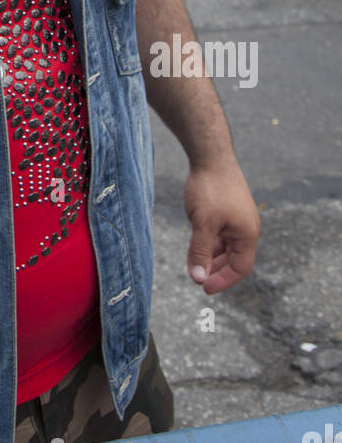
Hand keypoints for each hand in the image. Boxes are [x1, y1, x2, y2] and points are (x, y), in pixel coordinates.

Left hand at [183, 162, 260, 294]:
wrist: (210, 154)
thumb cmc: (210, 188)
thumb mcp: (203, 224)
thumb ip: (200, 252)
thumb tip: (197, 279)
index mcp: (248, 234)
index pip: (241, 268)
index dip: (223, 280)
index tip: (204, 288)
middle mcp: (246, 227)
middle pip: (234, 259)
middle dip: (215, 270)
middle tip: (196, 277)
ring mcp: (237, 217)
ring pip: (225, 246)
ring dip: (211, 256)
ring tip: (193, 263)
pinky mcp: (228, 209)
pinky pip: (221, 233)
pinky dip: (209, 242)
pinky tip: (195, 244)